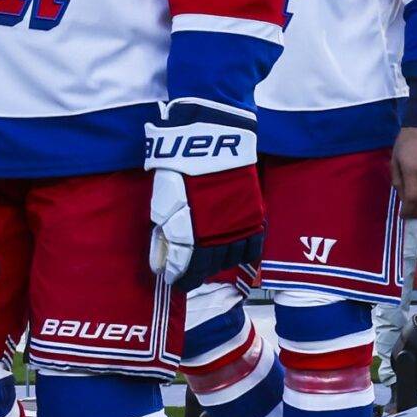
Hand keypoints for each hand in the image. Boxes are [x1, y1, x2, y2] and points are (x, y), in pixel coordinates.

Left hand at [145, 99, 263, 289]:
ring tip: (210, 263)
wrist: (213, 134)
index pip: (189, 268)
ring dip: (220, 264)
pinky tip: (235, 252)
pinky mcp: (254, 212)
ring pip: (232, 258)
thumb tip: (161, 252)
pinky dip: (245, 253)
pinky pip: (253, 245)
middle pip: (211, 265)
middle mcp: (219, 234)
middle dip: (198, 273)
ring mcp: (240, 224)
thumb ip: (165, 227)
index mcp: (194, 232)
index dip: (181, 278)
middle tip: (190, 274)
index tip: (174, 281)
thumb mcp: (163, 197)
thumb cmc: (180, 162)